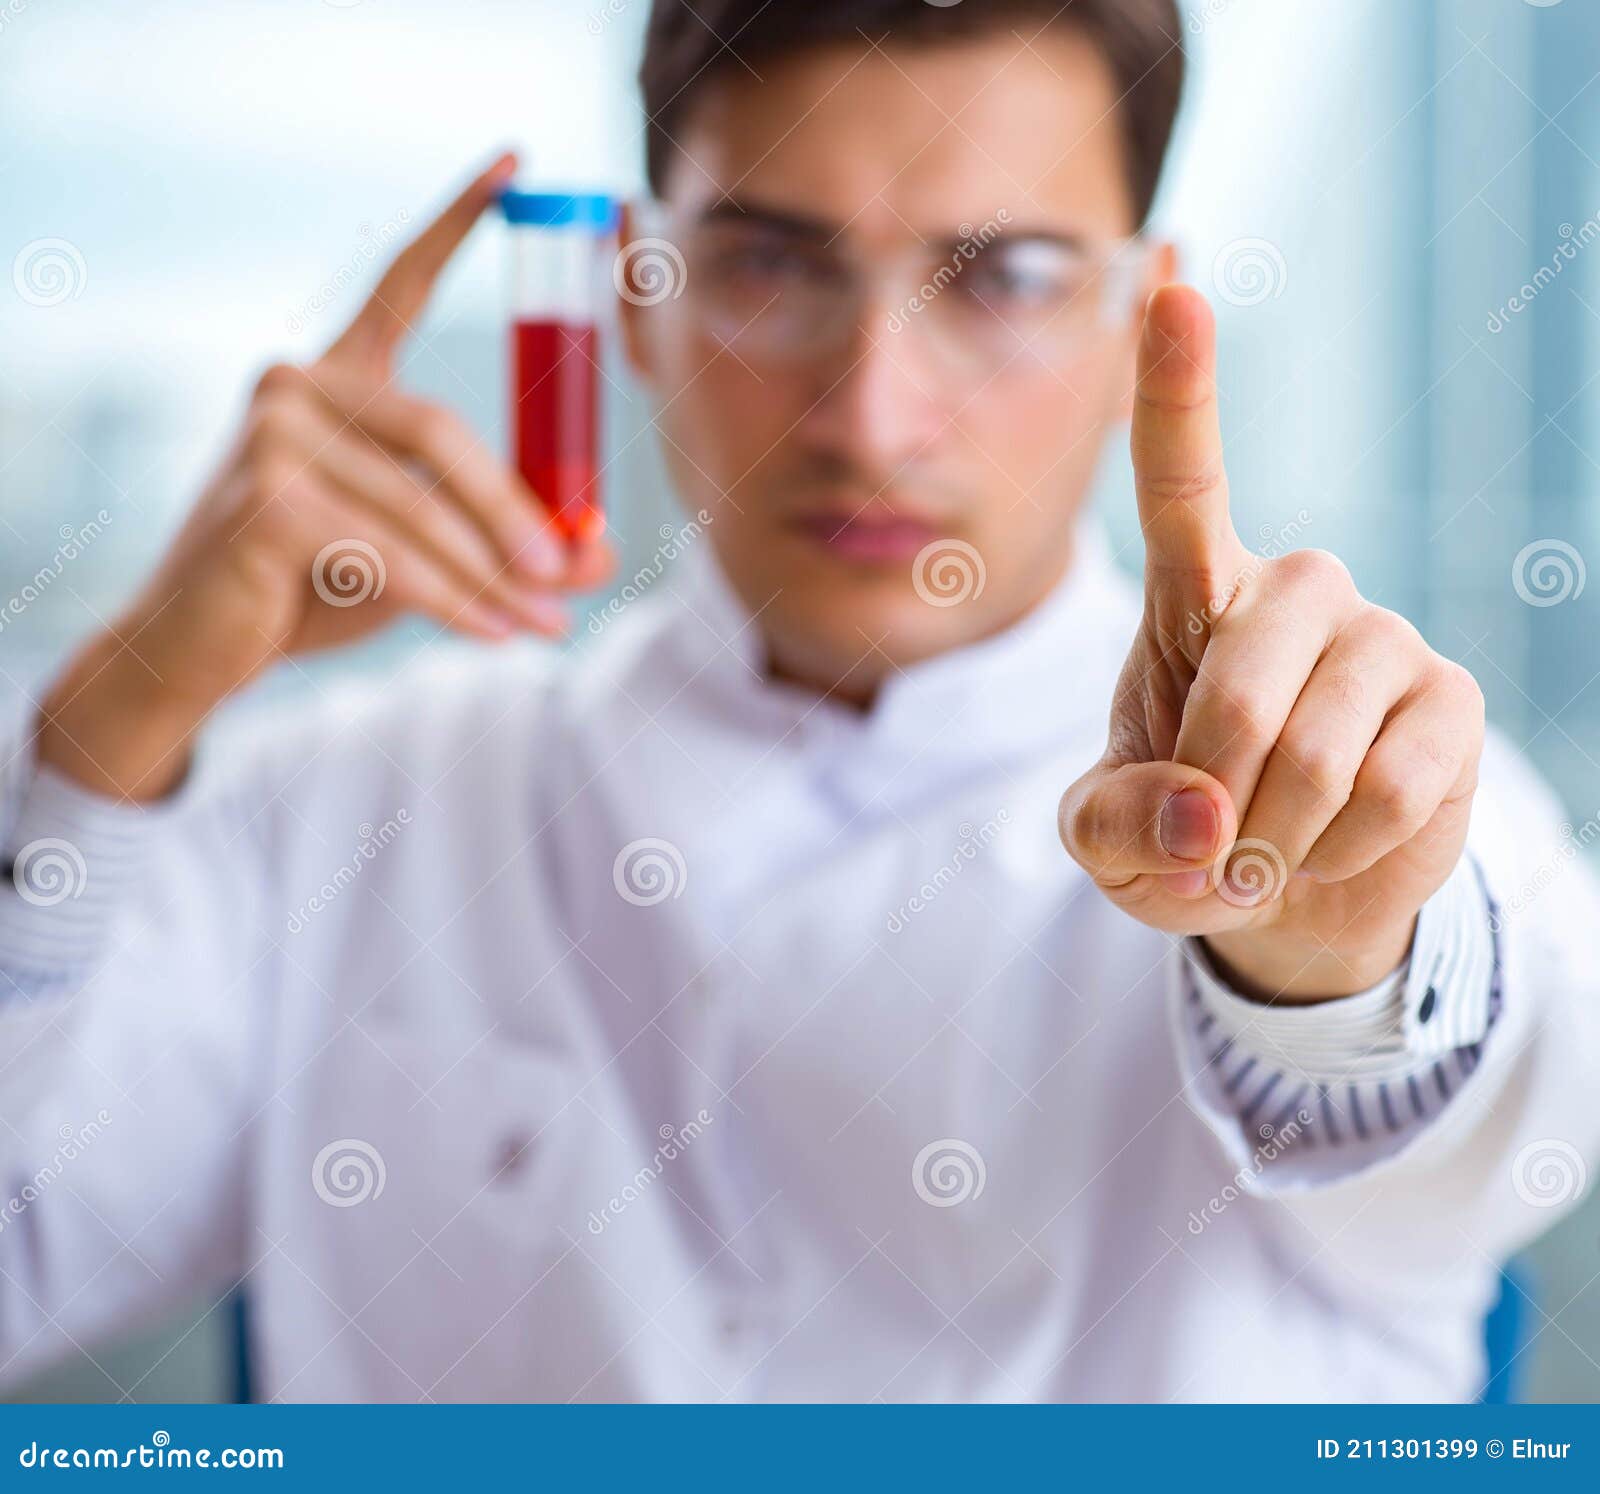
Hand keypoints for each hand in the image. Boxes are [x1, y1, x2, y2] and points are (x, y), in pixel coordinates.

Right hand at [38, 152, 611, 800]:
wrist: (198, 644)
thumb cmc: (311, 588)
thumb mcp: (420, 557)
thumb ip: (502, 545)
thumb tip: (601, 556)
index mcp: (338, 376)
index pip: (400, 281)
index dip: (456, 219)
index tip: (515, 159)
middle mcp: (299, 384)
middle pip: (441, 431)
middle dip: (516, 513)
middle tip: (573, 571)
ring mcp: (273, 435)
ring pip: (422, 507)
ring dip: (495, 575)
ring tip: (549, 622)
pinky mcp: (266, 502)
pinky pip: (391, 555)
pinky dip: (453, 602)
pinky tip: (493, 634)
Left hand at [1058, 285, 1483, 1001]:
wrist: (1281, 889)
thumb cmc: (1179, 835)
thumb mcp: (1107, 840)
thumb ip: (1114, 826)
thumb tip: (1201, 817)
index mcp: (1193, 595)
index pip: (1179, 480)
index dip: (1176, 388)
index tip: (1170, 286)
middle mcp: (1294, 590)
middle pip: (1242, 687)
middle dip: (1211, 797)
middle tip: (1212, 842)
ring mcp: (1380, 638)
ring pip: (1317, 753)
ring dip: (1274, 836)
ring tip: (1268, 842)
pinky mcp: (1450, 700)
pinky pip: (1390, 790)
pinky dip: (1341, 848)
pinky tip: (1336, 837)